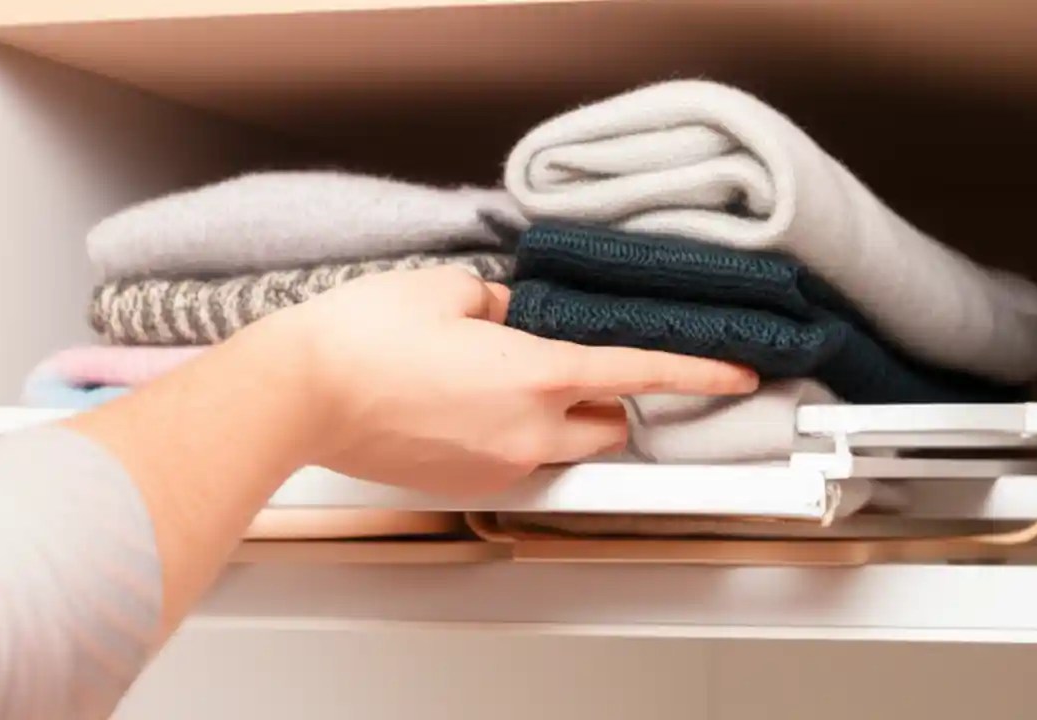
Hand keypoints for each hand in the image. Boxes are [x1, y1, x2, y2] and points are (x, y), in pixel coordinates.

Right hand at [264, 266, 757, 495]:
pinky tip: (463, 407)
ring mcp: (497, 465)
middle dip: (609, 399)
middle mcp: (528, 430)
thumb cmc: (364, 337)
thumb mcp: (446, 289)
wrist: (298, 395)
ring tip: (501, 383)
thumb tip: (511, 314)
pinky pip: (516, 462)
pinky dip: (513, 437)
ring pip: (562, 447)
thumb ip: (500, 300)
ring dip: (559, 420)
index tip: (738, 376)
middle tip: (572, 364)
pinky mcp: (465, 484)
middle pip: (609, 425)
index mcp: (536, 373)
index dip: (698, 374)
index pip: (639, 375)